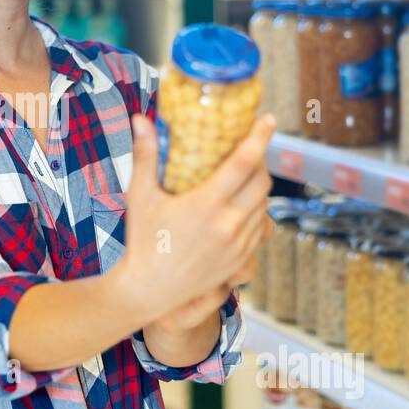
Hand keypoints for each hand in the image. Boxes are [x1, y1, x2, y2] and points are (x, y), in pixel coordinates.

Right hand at [111, 113, 275, 328]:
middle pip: (262, 181)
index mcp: (205, 205)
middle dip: (260, 161)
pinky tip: (242, 208)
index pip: (244, 163)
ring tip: (242, 179)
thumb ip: (144, 156)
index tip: (268, 119)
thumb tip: (140, 118)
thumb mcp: (140, 196)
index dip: (260, 137)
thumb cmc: (142, 241)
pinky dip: (258, 213)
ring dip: (258, 188)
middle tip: (247, 152)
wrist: (149, 289)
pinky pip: (262, 229)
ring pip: (265, 205)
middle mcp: (228, 225)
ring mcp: (238, 245)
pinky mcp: (240, 261)